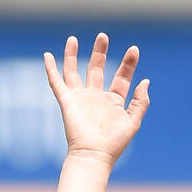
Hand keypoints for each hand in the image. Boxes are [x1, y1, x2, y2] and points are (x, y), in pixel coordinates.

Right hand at [44, 32, 149, 166]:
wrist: (93, 155)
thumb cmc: (114, 143)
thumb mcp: (133, 121)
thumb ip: (140, 102)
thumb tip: (145, 81)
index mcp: (113, 102)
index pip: (122, 77)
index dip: (128, 64)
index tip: (134, 49)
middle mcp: (96, 98)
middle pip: (97, 69)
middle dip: (100, 53)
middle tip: (103, 36)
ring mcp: (80, 98)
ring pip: (74, 71)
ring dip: (72, 55)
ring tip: (73, 38)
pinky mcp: (66, 101)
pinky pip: (56, 82)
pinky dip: (50, 69)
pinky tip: (47, 55)